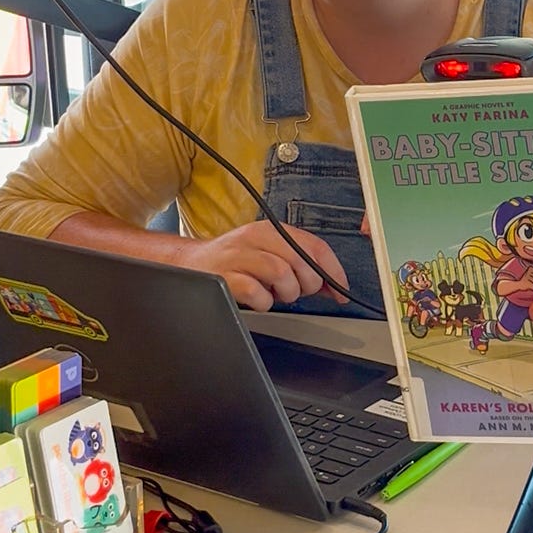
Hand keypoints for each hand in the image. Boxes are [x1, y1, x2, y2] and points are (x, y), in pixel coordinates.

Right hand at [182, 222, 349, 310]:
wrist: (191, 264)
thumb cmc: (235, 262)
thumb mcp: (269, 254)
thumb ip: (301, 265)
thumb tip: (334, 285)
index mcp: (271, 230)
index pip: (314, 245)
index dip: (333, 271)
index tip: (341, 291)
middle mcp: (255, 238)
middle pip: (301, 261)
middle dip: (307, 284)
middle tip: (296, 291)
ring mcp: (238, 257)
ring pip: (281, 274)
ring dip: (286, 293)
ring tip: (275, 294)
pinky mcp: (224, 277)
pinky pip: (257, 293)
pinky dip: (264, 302)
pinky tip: (258, 299)